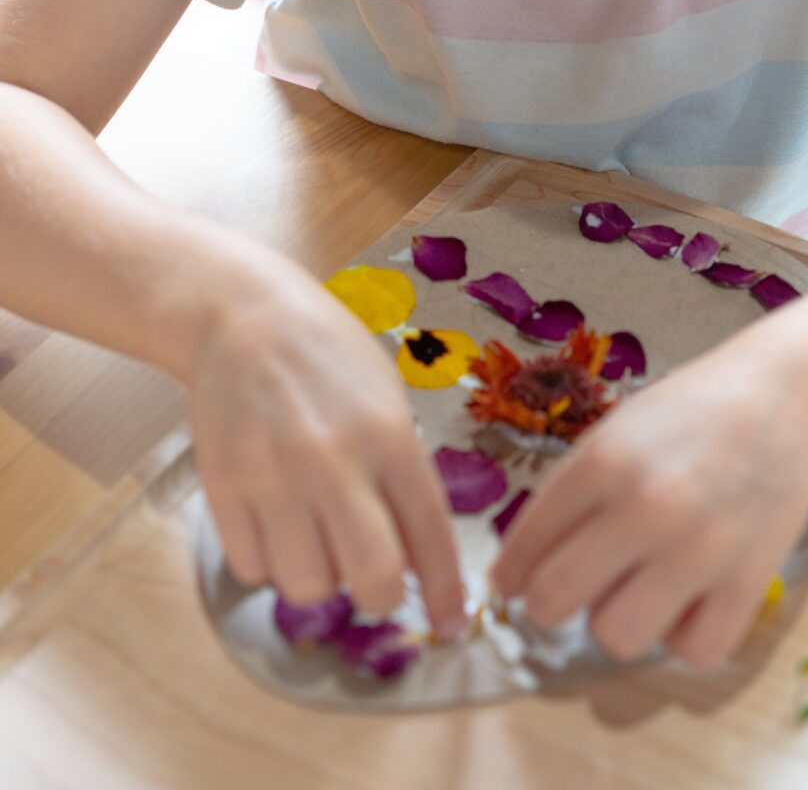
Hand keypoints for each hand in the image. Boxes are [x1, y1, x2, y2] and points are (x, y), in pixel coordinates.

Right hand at [185, 254, 466, 639]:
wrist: (242, 316)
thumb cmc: (326, 355)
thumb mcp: (386, 398)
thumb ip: (404, 473)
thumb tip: (421, 558)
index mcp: (388, 435)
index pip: (431, 536)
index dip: (448, 592)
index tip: (452, 622)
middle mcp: (334, 461)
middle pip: (374, 578)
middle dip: (383, 596)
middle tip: (377, 582)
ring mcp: (274, 478)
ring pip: (308, 586)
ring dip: (319, 576)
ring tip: (317, 535)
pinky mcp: (224, 488)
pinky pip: (252, 569)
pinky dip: (268, 560)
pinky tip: (275, 521)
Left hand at [488, 334, 807, 668]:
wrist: (786, 399)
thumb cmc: (691, 410)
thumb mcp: (617, 430)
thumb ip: (573, 490)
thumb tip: (525, 562)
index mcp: (604, 461)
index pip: (528, 543)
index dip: (510, 573)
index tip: (510, 585)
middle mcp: (646, 507)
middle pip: (556, 599)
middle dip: (547, 604)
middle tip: (562, 593)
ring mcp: (700, 549)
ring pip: (617, 636)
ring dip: (616, 621)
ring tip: (633, 589)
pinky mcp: (749, 582)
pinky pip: (692, 652)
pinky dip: (683, 635)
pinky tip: (685, 600)